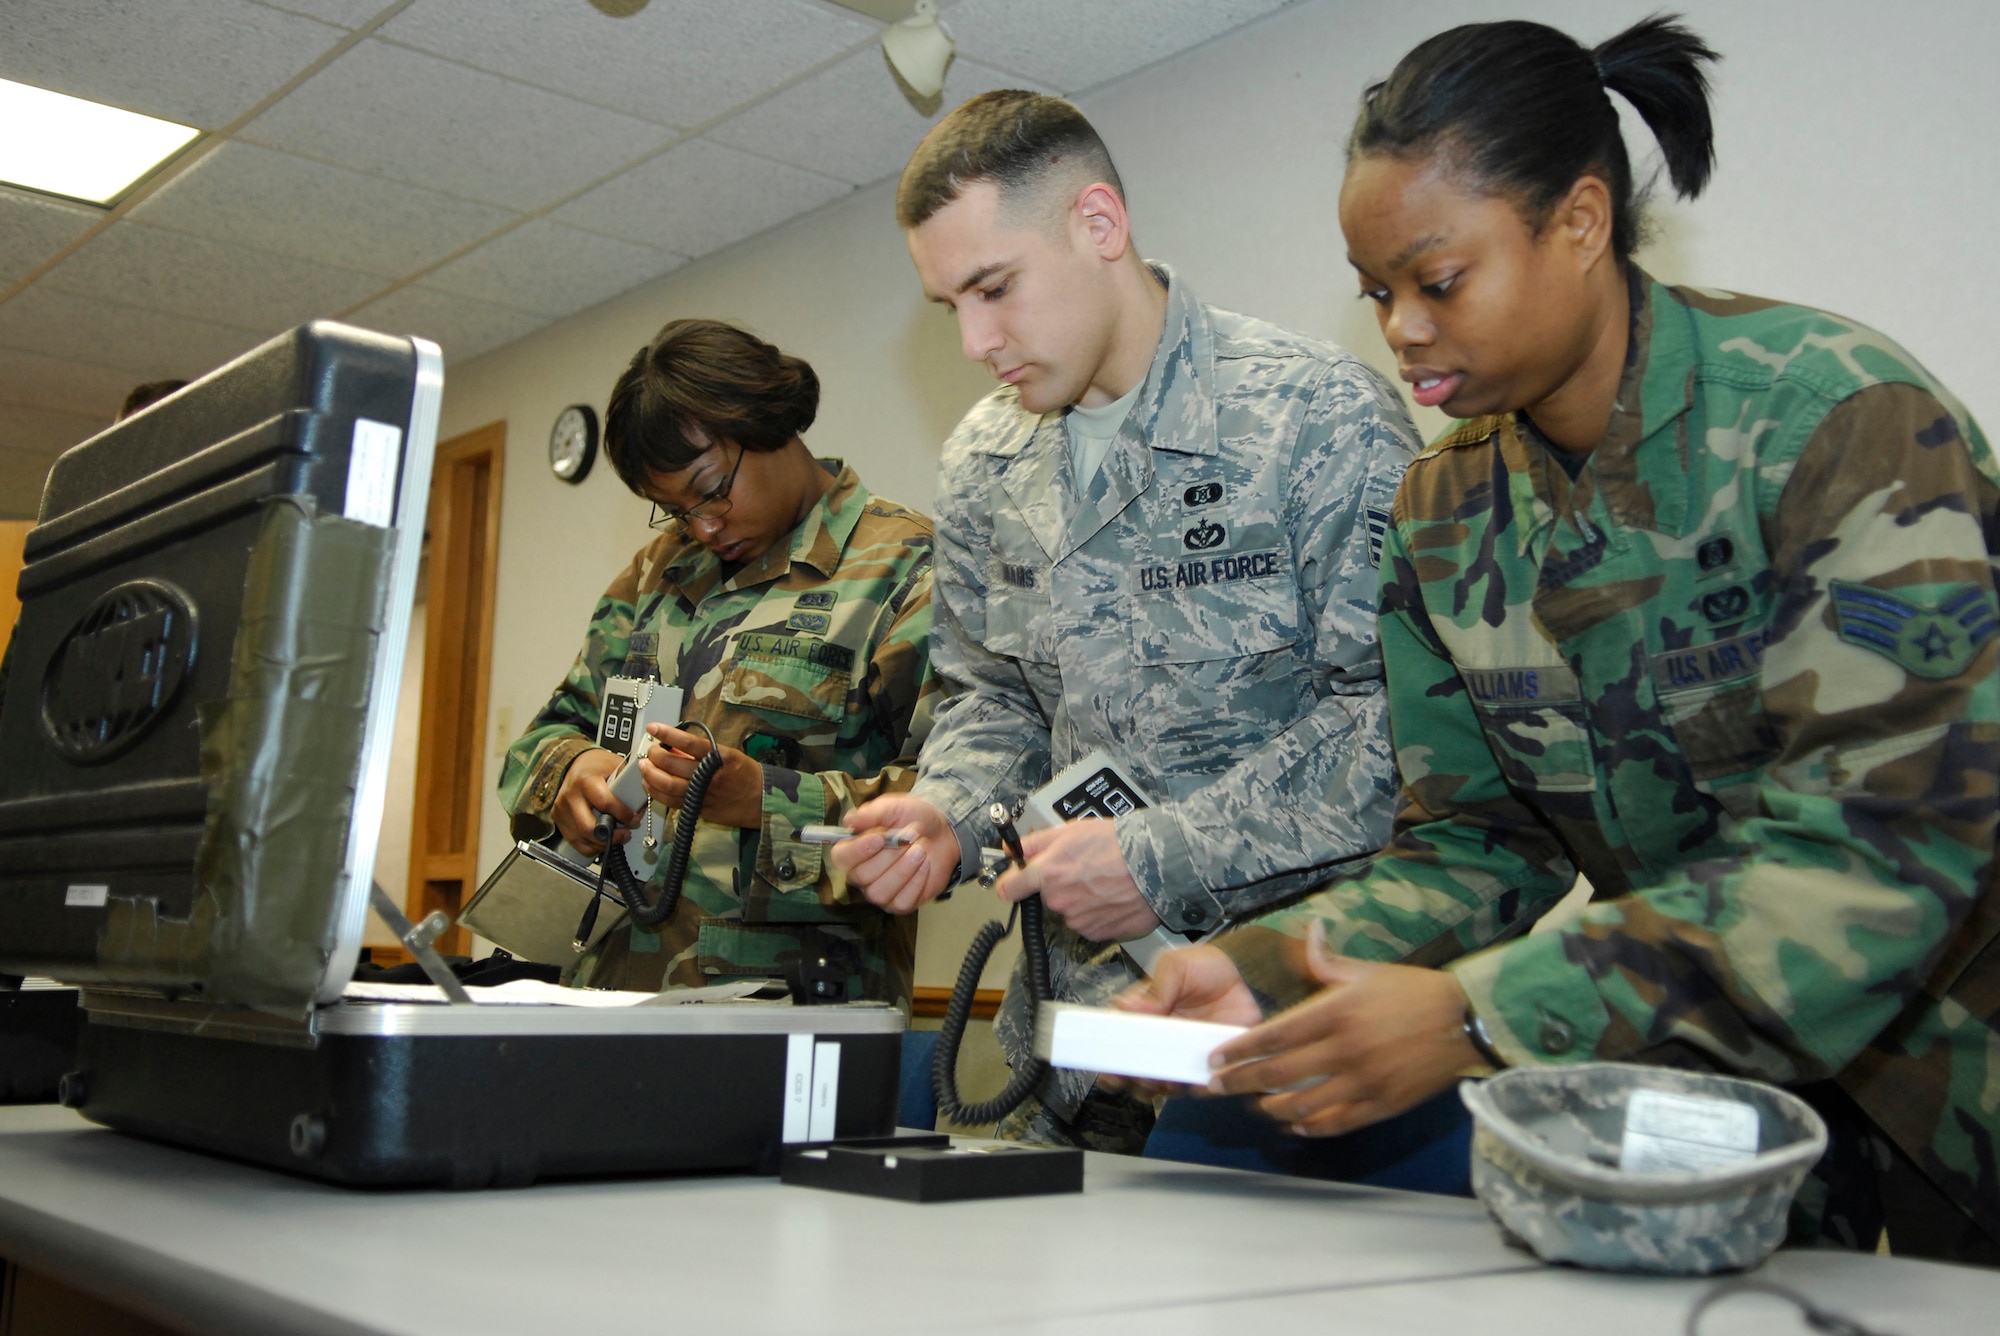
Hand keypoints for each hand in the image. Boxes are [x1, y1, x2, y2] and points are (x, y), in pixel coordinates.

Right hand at [553, 747, 635, 852]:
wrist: (575, 764)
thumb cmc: (597, 766)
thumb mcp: (615, 765)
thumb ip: (629, 782)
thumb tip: (645, 799)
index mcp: (586, 780)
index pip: (605, 803)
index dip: (623, 815)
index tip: (633, 818)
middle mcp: (571, 795)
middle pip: (589, 827)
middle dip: (611, 835)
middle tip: (624, 833)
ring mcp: (562, 808)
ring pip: (581, 837)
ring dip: (602, 843)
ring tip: (615, 836)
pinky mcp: (558, 817)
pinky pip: (574, 839)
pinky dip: (589, 845)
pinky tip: (601, 840)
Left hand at [638, 724, 763, 828]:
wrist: (763, 800)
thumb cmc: (746, 774)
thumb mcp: (729, 754)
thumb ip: (704, 751)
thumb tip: (676, 746)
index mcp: (719, 757)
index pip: (688, 742)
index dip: (667, 734)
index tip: (653, 728)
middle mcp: (709, 775)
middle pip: (673, 763)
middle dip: (655, 755)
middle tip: (649, 751)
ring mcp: (703, 794)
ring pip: (668, 785)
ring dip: (651, 774)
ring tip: (644, 767)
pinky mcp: (699, 809)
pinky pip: (672, 802)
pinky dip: (657, 793)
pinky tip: (650, 785)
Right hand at [831, 796, 954, 913]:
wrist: (942, 831)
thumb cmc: (912, 819)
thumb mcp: (892, 808)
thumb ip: (870, 814)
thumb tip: (850, 820)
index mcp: (854, 849)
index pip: (841, 858)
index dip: (858, 850)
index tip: (880, 838)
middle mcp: (862, 874)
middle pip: (862, 876)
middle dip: (890, 855)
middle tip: (910, 836)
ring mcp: (880, 891)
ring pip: (879, 893)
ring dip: (903, 869)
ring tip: (920, 850)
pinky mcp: (900, 903)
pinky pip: (901, 902)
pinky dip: (916, 882)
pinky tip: (925, 866)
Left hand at [994, 819, 1160, 942]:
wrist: (1155, 865)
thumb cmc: (1118, 844)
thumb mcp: (1071, 830)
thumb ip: (1035, 842)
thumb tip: (1012, 849)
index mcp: (1048, 874)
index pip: (1009, 888)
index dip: (1012, 882)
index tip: (1014, 881)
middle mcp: (1059, 901)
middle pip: (1047, 897)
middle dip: (1059, 885)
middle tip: (1083, 869)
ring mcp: (1078, 920)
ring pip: (1070, 910)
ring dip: (1081, 900)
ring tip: (1103, 881)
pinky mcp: (1097, 933)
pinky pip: (1089, 923)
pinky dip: (1097, 913)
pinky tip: (1111, 896)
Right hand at [1098, 945, 1265, 1098]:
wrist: (1250, 975)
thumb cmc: (1208, 967)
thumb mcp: (1176, 967)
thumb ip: (1155, 988)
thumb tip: (1128, 1008)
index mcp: (1144, 1013)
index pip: (1117, 1037)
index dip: (1108, 1054)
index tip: (1106, 1065)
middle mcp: (1159, 1038)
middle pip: (1132, 1067)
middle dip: (1128, 1077)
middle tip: (1135, 1074)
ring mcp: (1182, 1054)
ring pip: (1158, 1082)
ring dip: (1153, 1087)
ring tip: (1159, 1080)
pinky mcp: (1206, 1065)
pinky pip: (1192, 1085)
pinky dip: (1186, 1088)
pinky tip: (1186, 1082)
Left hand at [1207, 926, 1480, 1136]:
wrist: (1467, 1022)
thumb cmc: (1414, 992)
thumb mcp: (1367, 971)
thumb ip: (1327, 961)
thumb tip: (1307, 934)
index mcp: (1336, 1012)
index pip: (1274, 1036)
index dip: (1240, 1051)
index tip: (1216, 1059)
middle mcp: (1344, 1050)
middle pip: (1279, 1075)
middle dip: (1241, 1083)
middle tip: (1216, 1087)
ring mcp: (1363, 1081)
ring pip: (1303, 1106)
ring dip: (1272, 1109)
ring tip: (1256, 1105)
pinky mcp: (1382, 1105)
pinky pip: (1337, 1123)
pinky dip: (1311, 1127)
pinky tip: (1296, 1124)